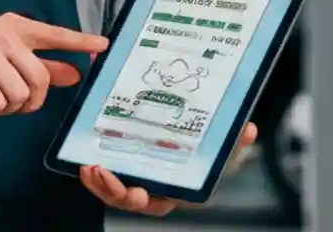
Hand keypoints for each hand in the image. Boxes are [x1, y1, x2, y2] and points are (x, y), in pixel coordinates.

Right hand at [0, 13, 107, 116]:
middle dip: (31, 101)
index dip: (79, 41)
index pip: (53, 34)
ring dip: (7, 107)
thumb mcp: (6, 61)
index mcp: (13, 27)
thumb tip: (73, 73)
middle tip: (12, 102)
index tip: (103, 45)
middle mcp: (1, 34)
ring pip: (20, 95)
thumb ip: (41, 66)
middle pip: (39, 78)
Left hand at [80, 122, 258, 216]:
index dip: (146, 200)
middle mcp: (154, 190)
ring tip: (88, 166)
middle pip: (128, 200)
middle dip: (112, 190)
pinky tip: (83, 156)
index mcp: (176, 191)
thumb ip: (237, 143)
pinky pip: (105, 174)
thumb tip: (249, 130)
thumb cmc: (213, 153)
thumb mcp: (227, 150)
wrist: (199, 138)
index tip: (141, 192)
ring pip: (112, 190)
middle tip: (100, 170)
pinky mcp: (124, 164)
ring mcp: (137, 178)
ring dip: (98, 182)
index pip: (159, 203)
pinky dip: (94, 170)